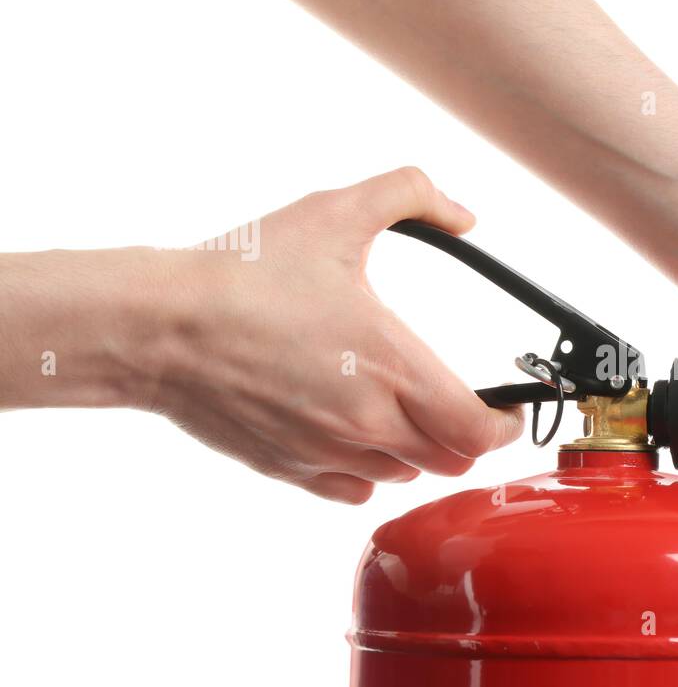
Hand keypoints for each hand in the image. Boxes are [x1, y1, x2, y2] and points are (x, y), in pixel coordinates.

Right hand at [150, 167, 521, 502]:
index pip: (479, 432)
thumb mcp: (337, 212)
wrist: (160, 326)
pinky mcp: (291, 468)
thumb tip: (463, 214)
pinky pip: (355, 491)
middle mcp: (368, 421)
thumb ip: (412, 195)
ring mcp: (328, 452)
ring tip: (406, 412)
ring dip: (418, 452)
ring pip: (404, 476)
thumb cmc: (245, 274)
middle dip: (466, 436)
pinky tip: (359, 435)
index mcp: (392, 366)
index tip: (507, 409)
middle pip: (449, 461)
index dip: (506, 426)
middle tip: (462, 405)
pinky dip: (371, 472)